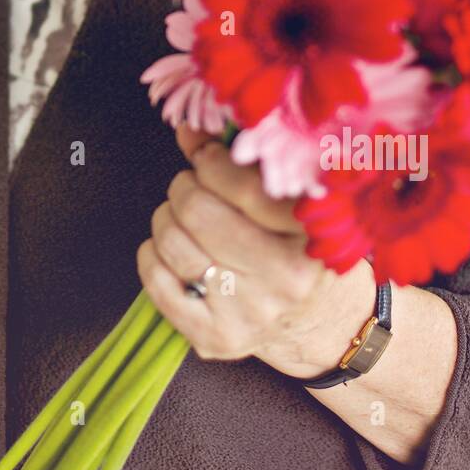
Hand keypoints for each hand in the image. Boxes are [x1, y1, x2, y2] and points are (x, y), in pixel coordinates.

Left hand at [137, 125, 376, 375]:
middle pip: (198, 211)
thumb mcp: (286, 201)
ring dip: (166, 218)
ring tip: (183, 219)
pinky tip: (172, 252)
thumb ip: (238, 161)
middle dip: (183, 188)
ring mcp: (249, 313)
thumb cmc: (295, 246)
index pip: (243, 185)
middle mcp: (285, 279)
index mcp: (310, 235)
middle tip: (191, 189)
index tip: (205, 158)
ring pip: (172, 242)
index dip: (210, 161)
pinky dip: (152, 255)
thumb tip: (188, 130)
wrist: (317, 322)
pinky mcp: (215, 338)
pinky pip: (156, 281)